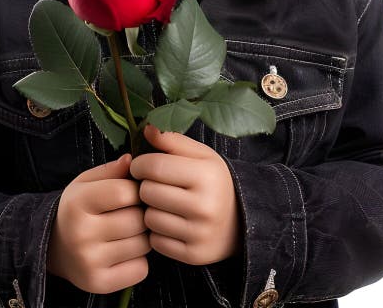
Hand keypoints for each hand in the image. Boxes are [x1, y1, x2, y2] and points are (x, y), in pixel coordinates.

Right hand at [47, 154, 150, 293]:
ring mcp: (89, 263)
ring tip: (129, 231)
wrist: (53, 247)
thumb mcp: (86, 183)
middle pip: (137, 220)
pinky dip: (140, 260)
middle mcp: (81, 235)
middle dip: (141, 213)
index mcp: (77, 203)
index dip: (136, 190)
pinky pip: (141, 269)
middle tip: (133, 212)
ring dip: (143, 236)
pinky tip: (125, 251)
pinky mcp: (99, 284)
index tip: (134, 191)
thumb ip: (111, 170)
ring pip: (143, 244)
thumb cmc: (78, 209)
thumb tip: (132, 160)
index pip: (124, 192)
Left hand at [129, 123, 242, 265]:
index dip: (140, 164)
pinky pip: (156, 242)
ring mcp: (199, 233)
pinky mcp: (193, 255)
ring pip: (149, 218)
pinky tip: (169, 222)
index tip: (141, 166)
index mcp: (206, 175)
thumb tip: (147, 127)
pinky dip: (157, 232)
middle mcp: (205, 206)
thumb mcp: (201, 155)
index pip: (154, 166)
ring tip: (162, 204)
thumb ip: (172, 139)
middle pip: (148, 192)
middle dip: (145, 186)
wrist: (242, 221)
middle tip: (154, 185)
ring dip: (150, 210)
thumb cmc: (213, 181)